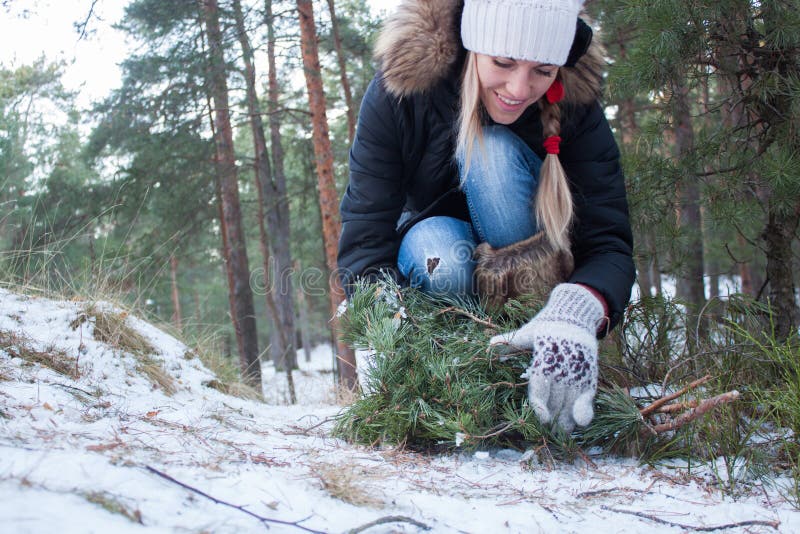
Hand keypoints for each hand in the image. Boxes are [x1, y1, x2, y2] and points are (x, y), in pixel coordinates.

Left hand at [490, 284, 603, 431]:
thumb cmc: (546, 325)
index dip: (541, 403)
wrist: (574, 313)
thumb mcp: (528, 332)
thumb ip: (510, 342)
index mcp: (545, 354)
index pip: (541, 384)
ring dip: (568, 418)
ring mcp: (578, 367)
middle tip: (549, 433)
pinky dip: (586, 408)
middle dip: (554, 418)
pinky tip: (580, 422)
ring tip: (562, 433)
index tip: (542, 419)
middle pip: (557, 397)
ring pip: (573, 398)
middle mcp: (562, 363)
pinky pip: (589, 393)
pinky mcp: (590, 370)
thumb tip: (489, 346)